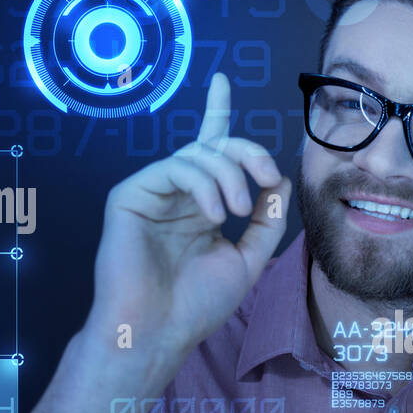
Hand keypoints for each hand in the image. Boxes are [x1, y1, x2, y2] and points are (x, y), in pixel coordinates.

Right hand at [87, 71, 292, 369]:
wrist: (158, 331)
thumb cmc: (197, 305)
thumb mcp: (248, 260)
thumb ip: (267, 220)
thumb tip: (281, 181)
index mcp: (200, 205)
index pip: (212, 152)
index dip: (216, 113)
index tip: (221, 81)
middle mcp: (176, 194)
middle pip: (215, 147)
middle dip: (249, 153)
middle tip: (267, 176)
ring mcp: (152, 193)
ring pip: (199, 154)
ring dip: (230, 176)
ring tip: (239, 211)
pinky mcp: (131, 195)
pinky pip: (175, 167)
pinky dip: (204, 186)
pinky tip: (215, 215)